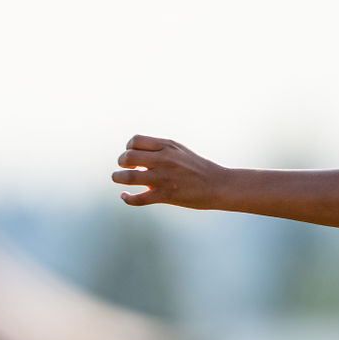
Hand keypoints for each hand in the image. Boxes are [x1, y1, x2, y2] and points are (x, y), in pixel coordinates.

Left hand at [112, 135, 226, 208]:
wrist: (221, 185)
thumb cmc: (201, 170)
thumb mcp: (181, 152)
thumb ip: (161, 151)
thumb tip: (139, 161)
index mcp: (168, 146)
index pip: (135, 141)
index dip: (129, 148)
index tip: (135, 157)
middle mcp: (164, 159)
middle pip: (128, 156)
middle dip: (122, 162)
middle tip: (127, 168)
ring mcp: (164, 178)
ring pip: (128, 177)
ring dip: (118, 178)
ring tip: (119, 179)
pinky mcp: (166, 195)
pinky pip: (138, 198)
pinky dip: (127, 198)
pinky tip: (125, 196)